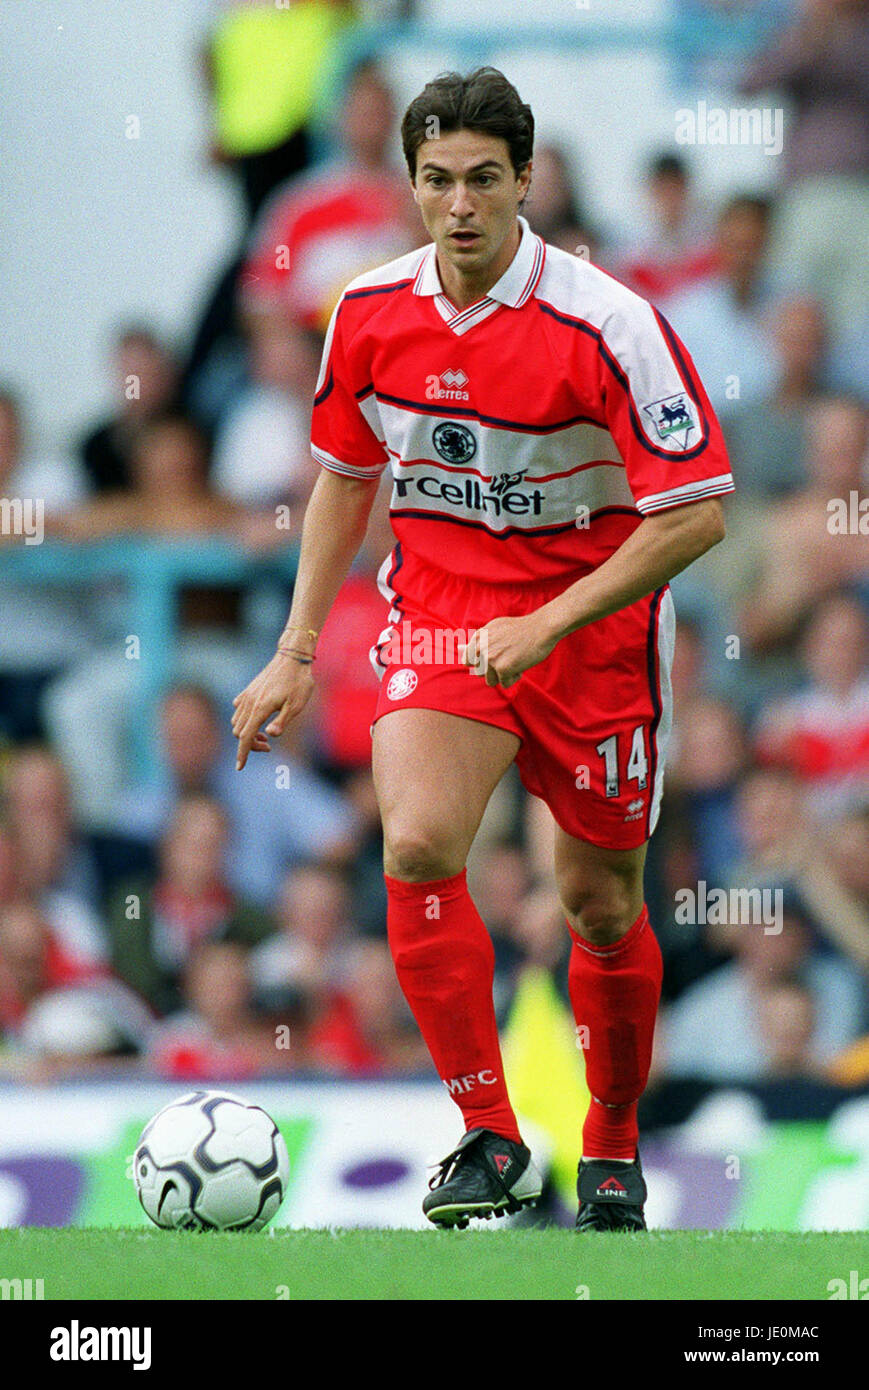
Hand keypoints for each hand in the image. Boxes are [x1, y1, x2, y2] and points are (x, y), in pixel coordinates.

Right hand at [231, 651, 313, 769]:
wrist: (292, 658)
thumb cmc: (298, 682)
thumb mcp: (296, 705)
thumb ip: (282, 721)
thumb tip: (271, 736)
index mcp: (259, 709)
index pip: (245, 737)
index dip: (242, 754)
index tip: (239, 767)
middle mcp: (249, 703)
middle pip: (240, 733)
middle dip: (250, 744)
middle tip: (269, 745)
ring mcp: (247, 696)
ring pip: (237, 723)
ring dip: (247, 733)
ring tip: (266, 734)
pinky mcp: (248, 690)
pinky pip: (238, 710)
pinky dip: (243, 721)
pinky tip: (257, 719)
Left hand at [459, 611, 558, 687]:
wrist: (541, 628)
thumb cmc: (522, 629)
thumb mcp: (496, 628)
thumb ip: (481, 640)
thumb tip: (460, 649)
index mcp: (478, 637)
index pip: (467, 660)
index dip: (479, 664)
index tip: (492, 661)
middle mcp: (480, 648)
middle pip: (479, 672)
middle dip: (493, 670)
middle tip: (508, 658)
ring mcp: (490, 659)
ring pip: (490, 681)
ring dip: (503, 676)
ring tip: (515, 662)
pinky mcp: (502, 669)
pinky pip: (505, 683)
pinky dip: (514, 677)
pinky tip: (522, 664)